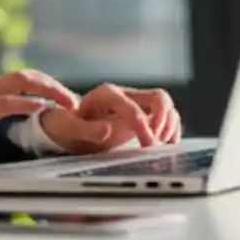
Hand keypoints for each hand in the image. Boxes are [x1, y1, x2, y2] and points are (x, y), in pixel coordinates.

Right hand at [0, 70, 77, 176]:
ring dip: (49, 90)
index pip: (15, 79)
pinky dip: (31, 103)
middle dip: (52, 84)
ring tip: (67, 104)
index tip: (58, 98)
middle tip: (71, 99)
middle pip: (24, 74)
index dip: (41, 85)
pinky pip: (10, 102)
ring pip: (21, 81)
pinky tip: (44, 110)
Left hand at [39, 84, 180, 153]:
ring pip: (166, 105)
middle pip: (158, 97)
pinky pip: (166, 117)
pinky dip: (171, 129)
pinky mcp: (142, 116)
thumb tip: (108, 130)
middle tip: (157, 141)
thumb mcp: (69, 129)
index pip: (133, 107)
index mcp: (106, 95)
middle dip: (164, 119)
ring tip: (163, 144)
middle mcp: (125, 96)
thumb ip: (86, 130)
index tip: (148, 144)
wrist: (67, 126)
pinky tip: (166, 143)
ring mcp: (135, 105)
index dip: (143, 126)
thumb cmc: (67, 126)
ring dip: (170, 125)